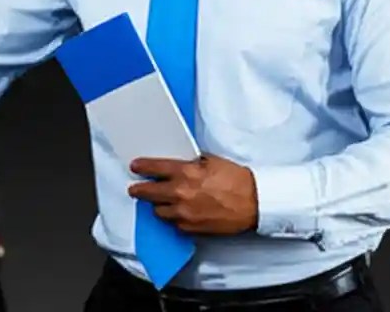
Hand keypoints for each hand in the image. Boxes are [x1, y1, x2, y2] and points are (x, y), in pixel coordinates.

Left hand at [127, 154, 258, 234]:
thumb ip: (191, 163)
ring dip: (159, 205)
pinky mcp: (191, 228)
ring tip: (161, 202)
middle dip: (139, 190)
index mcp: (186, 173)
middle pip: (148, 192)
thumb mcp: (211, 161)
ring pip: (158, 211)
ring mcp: (184, 212)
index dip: (141, 167)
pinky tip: (179, 213)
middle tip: (135, 189)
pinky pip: (174, 224)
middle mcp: (181, 193)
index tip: (135, 167)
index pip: (154, 168)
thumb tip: (178, 164)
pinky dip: (174, 218)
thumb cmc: (237, 181)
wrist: (254, 202)